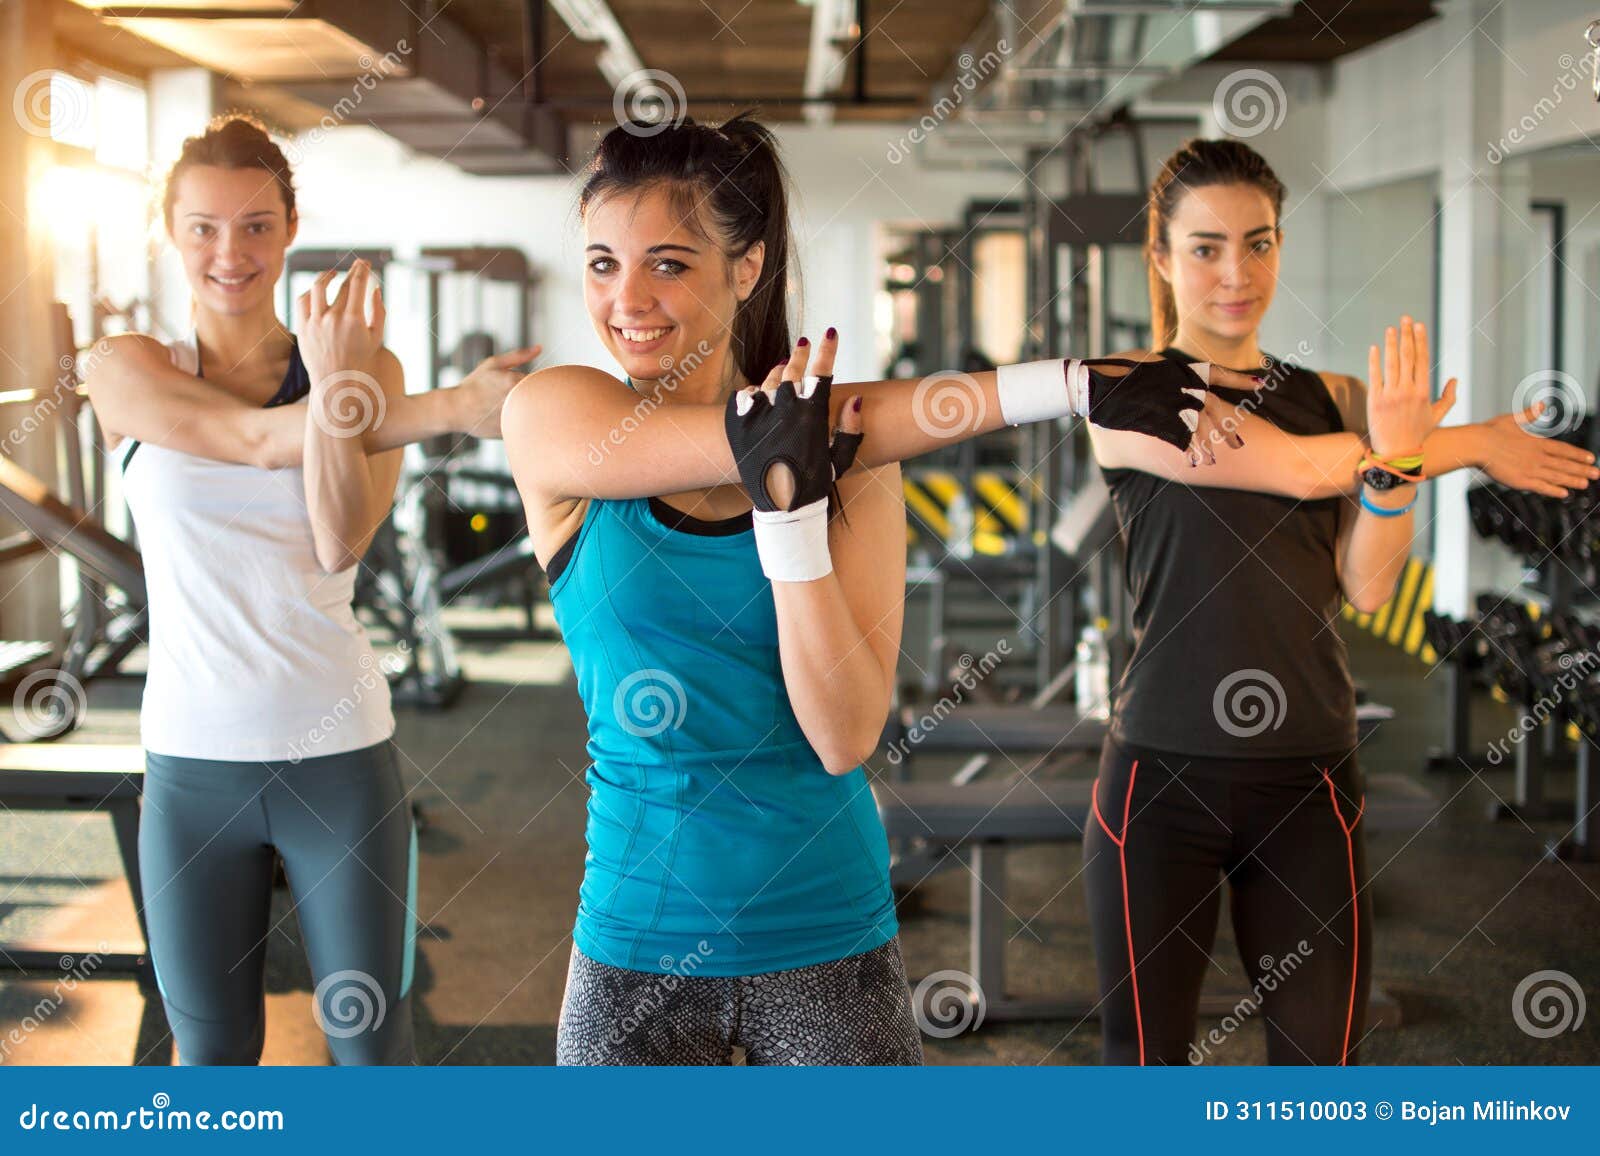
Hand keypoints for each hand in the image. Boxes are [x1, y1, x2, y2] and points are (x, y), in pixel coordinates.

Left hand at [296, 259, 383, 386]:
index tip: (365, 263)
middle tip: (356, 266)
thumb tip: (375, 289)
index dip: (362, 269)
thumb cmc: (359, 360)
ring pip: (318, 287)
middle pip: (342, 285)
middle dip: (351, 272)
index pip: (357, 284)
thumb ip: (378, 311)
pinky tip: (318, 292)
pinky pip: (303, 300)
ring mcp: (315, 322)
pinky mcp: (302, 326)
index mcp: (354, 320)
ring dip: (327, 276)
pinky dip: (311, 292)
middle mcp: (333, 318)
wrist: (334, 382)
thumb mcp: (375, 338)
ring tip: (332, 274)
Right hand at [451, 345, 542, 438]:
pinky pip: (525, 427)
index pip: (542, 381)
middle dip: (536, 396)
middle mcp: (515, 401)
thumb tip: (540, 348)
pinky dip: (522, 423)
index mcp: (514, 382)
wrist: (455, 409)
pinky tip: (509, 418)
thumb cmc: (474, 384)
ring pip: (535, 415)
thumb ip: (519, 356)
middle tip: (518, 397)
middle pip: (542, 399)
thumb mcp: (493, 364)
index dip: (541, 382)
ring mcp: (513, 418)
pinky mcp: (510, 432)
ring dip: (531, 410)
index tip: (533, 382)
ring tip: (507, 407)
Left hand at [728, 336, 859, 512]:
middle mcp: (783, 408)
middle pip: (793, 369)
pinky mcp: (738, 423)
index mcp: (811, 414)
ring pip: (770, 382)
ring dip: (780, 371)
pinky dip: (756, 393)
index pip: (821, 371)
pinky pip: (746, 397)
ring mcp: (759, 414)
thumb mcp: (841, 459)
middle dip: (802, 353)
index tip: (831, 333)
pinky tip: (762, 393)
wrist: (780, 507)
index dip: (828, 349)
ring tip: (785, 365)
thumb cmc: (815, 484)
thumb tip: (855, 399)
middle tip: (805, 343)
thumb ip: (851, 429)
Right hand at [1078, 356, 1259, 457]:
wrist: (1102, 382)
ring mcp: (1174, 404)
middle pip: (1214, 410)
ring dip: (1207, 446)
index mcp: (1183, 371)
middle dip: (1226, 429)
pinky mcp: (1161, 419)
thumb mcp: (1148, 364)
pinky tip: (1193, 463)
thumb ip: (1167, 376)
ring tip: (1213, 462)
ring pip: (1199, 428)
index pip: (1218, 374)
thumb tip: (1173, 384)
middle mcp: (1184, 387)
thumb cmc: (1119, 369)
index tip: (1259, 384)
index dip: (1239, 379)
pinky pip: (1180, 437)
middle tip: (1239, 445)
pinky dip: (1187, 451)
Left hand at [1367, 316, 1455, 456]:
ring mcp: (1390, 395)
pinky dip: (1374, 361)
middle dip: (1407, 335)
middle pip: (1408, 357)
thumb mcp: (1437, 417)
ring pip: (1391, 364)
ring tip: (1391, 328)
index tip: (1418, 325)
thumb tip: (1453, 379)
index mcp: (1423, 392)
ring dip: (1391, 343)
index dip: (1420, 340)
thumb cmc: (1417, 434)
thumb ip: (1448, 398)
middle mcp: (1407, 391)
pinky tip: (1375, 348)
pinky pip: (1374, 376)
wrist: (1395, 453)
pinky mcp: (1374, 401)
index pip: (1422, 360)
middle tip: (1405, 318)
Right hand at [1480, 406, 1598, 496]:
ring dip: (1573, 480)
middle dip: (1582, 470)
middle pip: (1564, 464)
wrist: (1477, 444)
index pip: (1563, 449)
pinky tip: (1564, 493)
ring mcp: (1530, 469)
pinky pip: (1541, 487)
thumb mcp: (1512, 419)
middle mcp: (1537, 456)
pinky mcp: (1520, 480)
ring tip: (1586, 484)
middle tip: (1596, 474)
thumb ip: (1529, 414)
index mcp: (1536, 442)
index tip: (1591, 458)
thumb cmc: (1490, 431)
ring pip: (1556, 476)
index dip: (1578, 454)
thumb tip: (1541, 404)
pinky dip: (1553, 490)